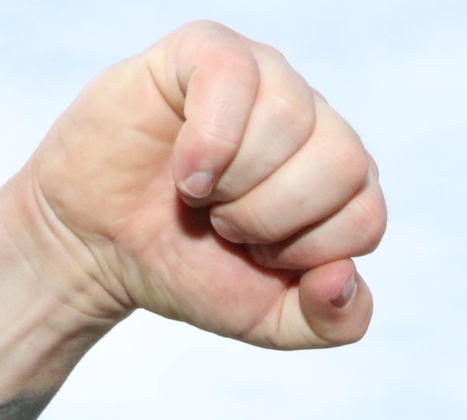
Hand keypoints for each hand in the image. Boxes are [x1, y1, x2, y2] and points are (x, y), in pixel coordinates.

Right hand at [14, 21, 384, 347]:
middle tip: (226, 223)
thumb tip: (342, 277)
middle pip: (345, 164)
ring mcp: (266, 77)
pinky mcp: (208, 50)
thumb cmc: (191, 267)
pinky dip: (208, 142)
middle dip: (274, 217)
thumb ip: (334, 323)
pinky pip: (235, 77)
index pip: (368, 217)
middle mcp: (317, 122)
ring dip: (236, 181)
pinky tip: (185, 168)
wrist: (99, 246)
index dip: (307, 251)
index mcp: (343, 183)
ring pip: (293, 119)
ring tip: (202, 193)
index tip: (258, 253)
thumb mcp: (271, 320)